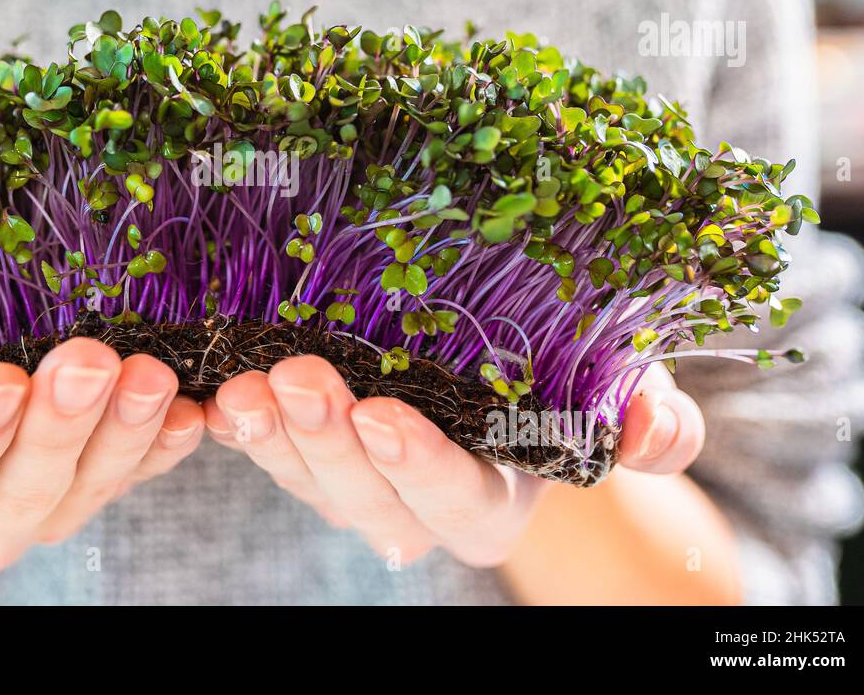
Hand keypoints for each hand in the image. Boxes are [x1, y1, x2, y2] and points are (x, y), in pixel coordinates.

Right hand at [0, 313, 204, 572]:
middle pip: (21, 496)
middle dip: (58, 431)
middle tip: (88, 359)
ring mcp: (47, 500)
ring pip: (90, 490)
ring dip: (123, 434)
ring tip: (149, 370)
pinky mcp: (103, 474)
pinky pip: (142, 473)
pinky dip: (167, 441)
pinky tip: (189, 403)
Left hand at [203, 357, 703, 566]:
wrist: (504, 361)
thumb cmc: (568, 373)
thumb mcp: (621, 384)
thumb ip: (652, 418)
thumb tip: (649, 437)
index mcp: (489, 500)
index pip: (455, 498)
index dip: (420, 465)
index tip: (386, 415)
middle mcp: (412, 502)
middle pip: (364, 493)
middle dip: (329, 442)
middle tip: (301, 379)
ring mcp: (352, 476)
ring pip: (304, 476)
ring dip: (271, 435)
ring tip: (245, 385)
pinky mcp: (306, 444)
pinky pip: (265, 447)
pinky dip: (237, 422)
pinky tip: (212, 386)